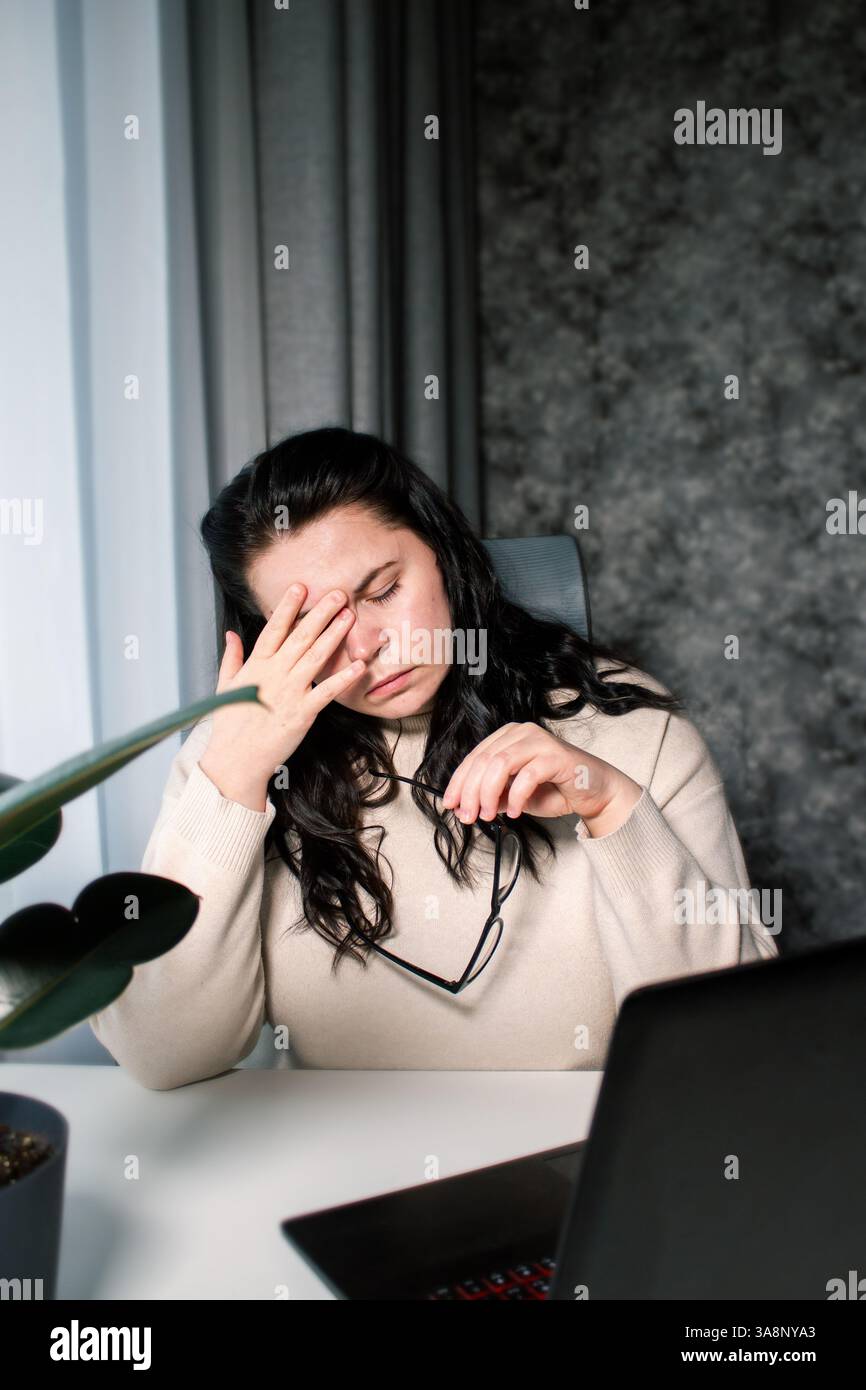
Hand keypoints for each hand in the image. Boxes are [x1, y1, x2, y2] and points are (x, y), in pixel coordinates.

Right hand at [199, 582, 364, 801]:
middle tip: (338, 594)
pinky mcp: (303, 713)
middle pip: (301, 637)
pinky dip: (343, 677)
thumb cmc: (230, 725)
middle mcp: (275, 674)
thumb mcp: (225, 686)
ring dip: (334, 635)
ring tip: (349, 616)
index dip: (288, 607)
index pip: (274, 629)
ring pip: (316, 657)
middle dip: (320, 613)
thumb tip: (231, 635)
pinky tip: (359, 664)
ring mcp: (290, 692)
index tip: (300, 588)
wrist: (236, 759)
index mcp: (256, 665)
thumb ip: (232, 657)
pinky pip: (327, 691)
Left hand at [441, 721, 642, 833]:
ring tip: (489, 815)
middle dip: (470, 791)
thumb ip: (493, 795)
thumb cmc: (554, 790)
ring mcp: (539, 741)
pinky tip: (516, 812)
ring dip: (489, 793)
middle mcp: (522, 733)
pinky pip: (527, 775)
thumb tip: (464, 806)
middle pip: (484, 760)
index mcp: (508, 736)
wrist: (594, 792)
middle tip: (467, 816)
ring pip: (500, 763)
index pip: (474, 757)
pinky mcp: (555, 755)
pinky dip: (516, 796)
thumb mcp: (514, 795)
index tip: (450, 805)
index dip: (459, 782)